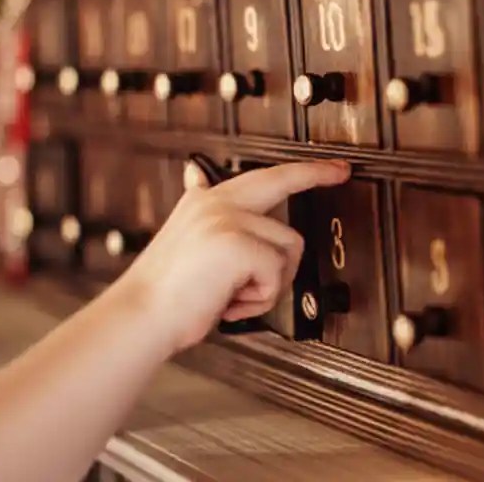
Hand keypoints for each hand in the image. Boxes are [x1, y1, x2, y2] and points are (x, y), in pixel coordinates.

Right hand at [111, 160, 350, 353]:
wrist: (141, 316)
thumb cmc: (168, 295)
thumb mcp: (189, 247)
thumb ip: (213, 223)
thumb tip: (202, 184)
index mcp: (204, 202)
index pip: (257, 177)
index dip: (296, 171)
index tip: (324, 166)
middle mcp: (215, 202)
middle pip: (282, 179)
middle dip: (316, 173)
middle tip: (341, 172)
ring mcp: (226, 219)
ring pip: (287, 247)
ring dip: (270, 283)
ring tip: (233, 295)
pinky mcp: (237, 243)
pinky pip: (276, 274)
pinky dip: (260, 299)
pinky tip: (230, 302)